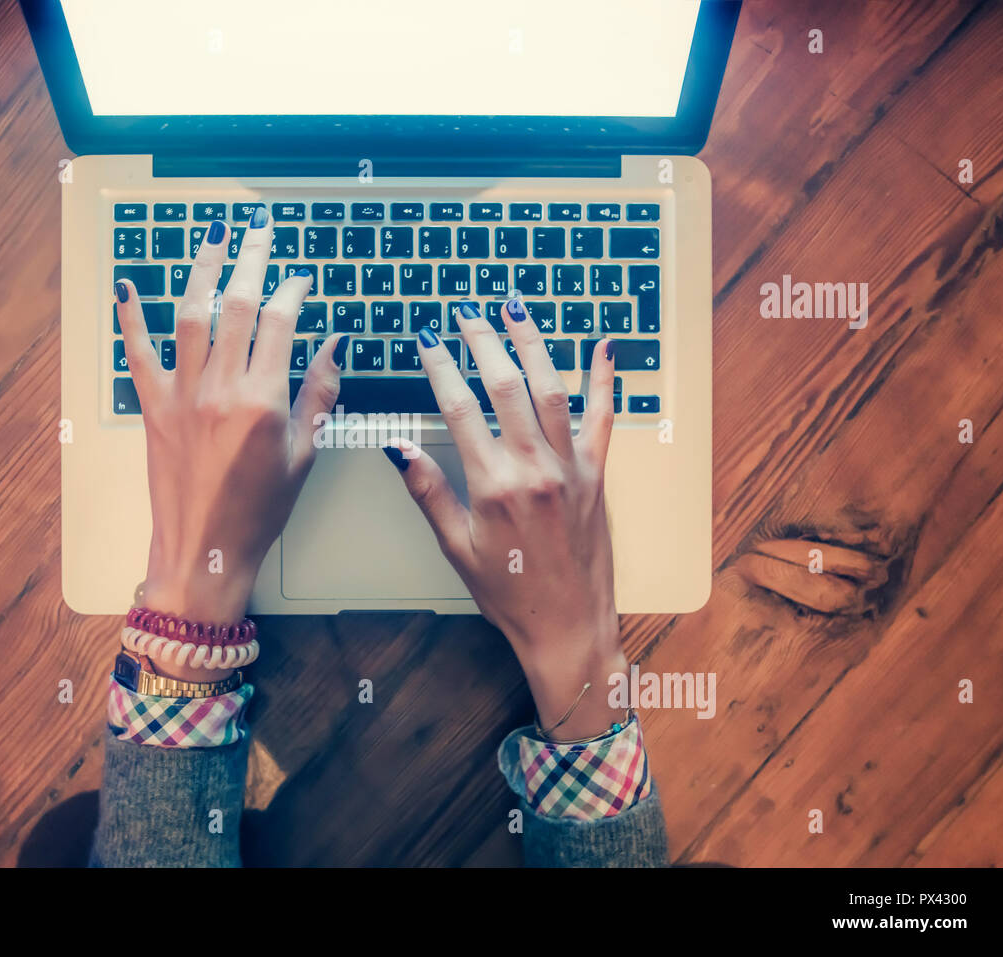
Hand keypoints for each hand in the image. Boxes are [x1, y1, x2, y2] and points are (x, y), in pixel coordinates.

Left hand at [115, 208, 346, 680]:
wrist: (203, 552)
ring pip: (190, 314)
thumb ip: (319, 395)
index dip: (293, 291)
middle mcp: (221, 388)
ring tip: (212, 238)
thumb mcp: (303, 455)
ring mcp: (182, 394)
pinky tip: (127, 286)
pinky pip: (139, 352)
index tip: (301, 278)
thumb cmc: (259, 512)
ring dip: (201, 270)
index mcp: (264, 400)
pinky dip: (131, 317)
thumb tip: (332, 347)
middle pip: (238, 305)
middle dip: (251, 259)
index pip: (281, 323)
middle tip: (259, 230)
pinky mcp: (153, 407)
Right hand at [386, 300, 627, 740]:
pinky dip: (605, 381)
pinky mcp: (597, 474)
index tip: (427, 340)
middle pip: (505, 386)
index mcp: (493, 486)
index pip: (459, 409)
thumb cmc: (509, 594)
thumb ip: (428, 492)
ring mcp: (570, 468)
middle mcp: (534, 468)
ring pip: (551, 389)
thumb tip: (397, 448)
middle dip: (482, 342)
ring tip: (515, 309)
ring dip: (533, 344)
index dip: (440, 367)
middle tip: (466, 313)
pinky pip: (603, 418)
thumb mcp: (456, 548)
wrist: (569, 626)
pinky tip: (604, 347)